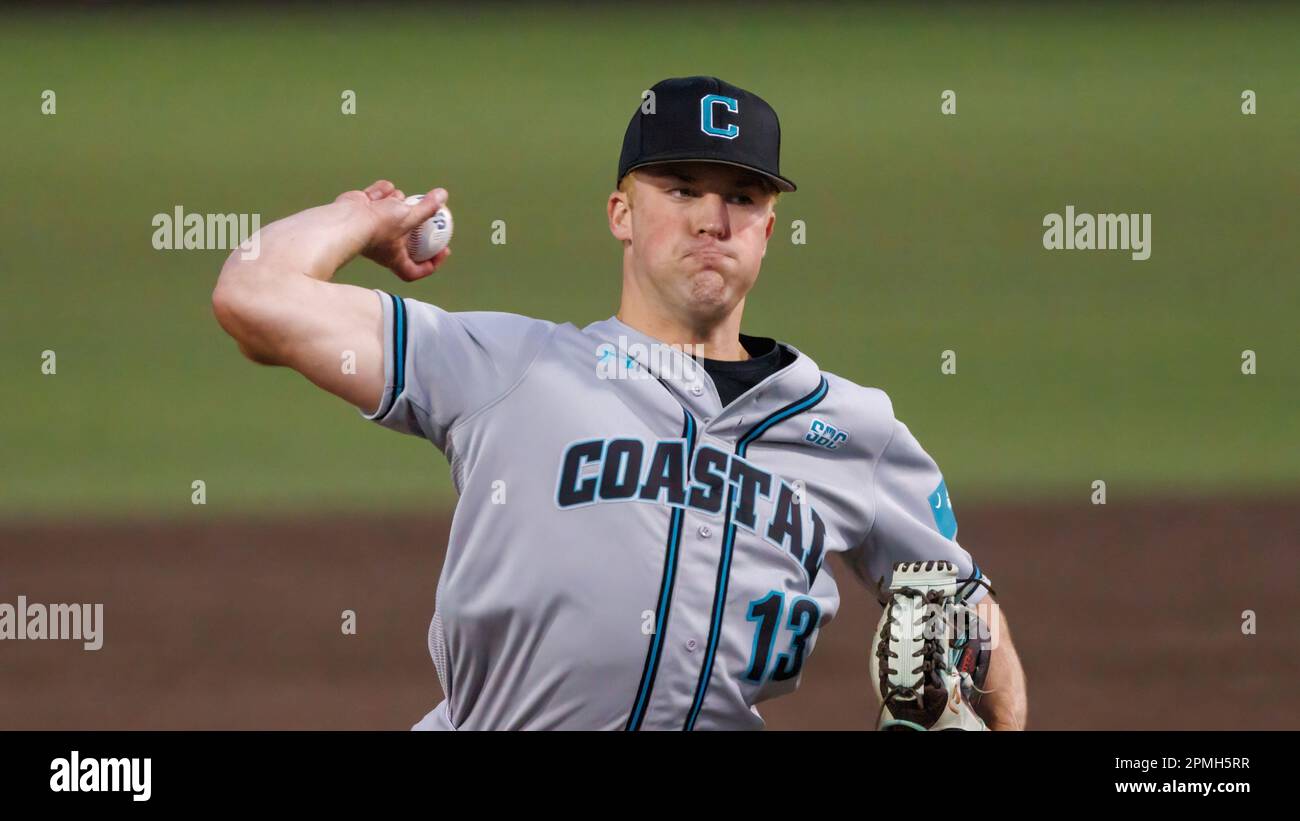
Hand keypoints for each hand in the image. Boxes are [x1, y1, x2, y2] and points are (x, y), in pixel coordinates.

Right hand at [336, 180, 452, 281]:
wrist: (346, 218)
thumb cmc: (375, 228)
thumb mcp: (409, 218)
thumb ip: (427, 208)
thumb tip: (442, 196)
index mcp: (395, 257)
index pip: (414, 270)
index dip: (431, 263)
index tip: (443, 250)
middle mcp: (383, 244)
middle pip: (406, 235)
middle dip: (415, 220)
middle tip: (424, 209)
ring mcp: (371, 226)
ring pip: (391, 211)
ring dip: (396, 201)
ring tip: (396, 198)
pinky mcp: (361, 210)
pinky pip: (376, 198)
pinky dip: (380, 192)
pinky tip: (379, 192)